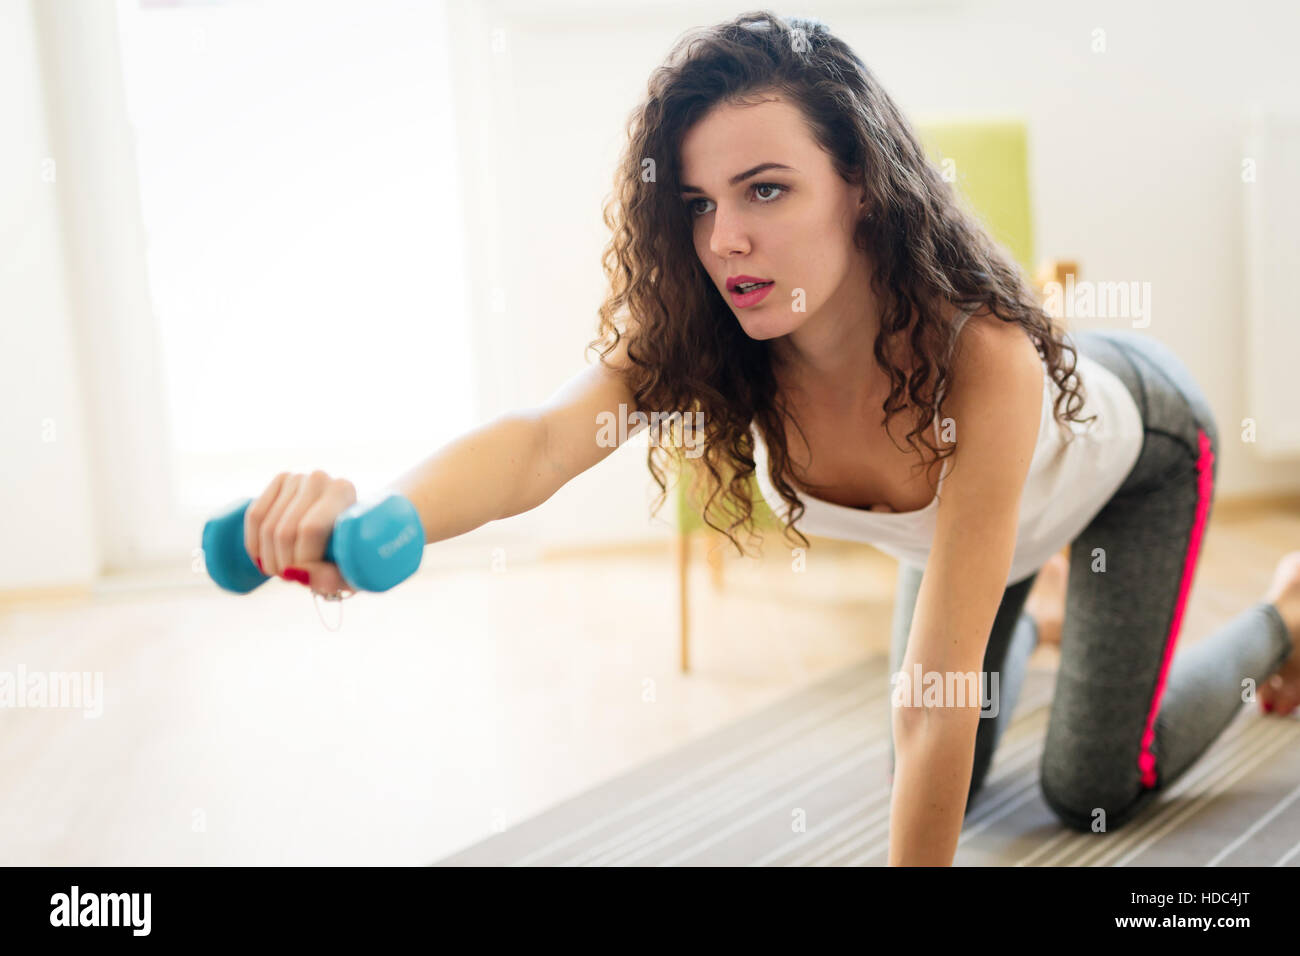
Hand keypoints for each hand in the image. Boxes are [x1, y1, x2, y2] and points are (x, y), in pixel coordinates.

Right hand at [243, 470, 357, 597]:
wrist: (344, 528)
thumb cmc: (349, 552)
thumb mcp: (349, 570)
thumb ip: (332, 578)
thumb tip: (302, 576)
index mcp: (343, 493)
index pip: (310, 529)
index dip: (300, 560)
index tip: (303, 580)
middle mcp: (320, 479)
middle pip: (285, 531)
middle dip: (282, 564)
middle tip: (289, 578)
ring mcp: (297, 478)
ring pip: (267, 527)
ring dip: (268, 559)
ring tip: (281, 571)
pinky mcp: (279, 482)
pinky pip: (254, 516)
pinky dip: (254, 544)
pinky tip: (262, 559)